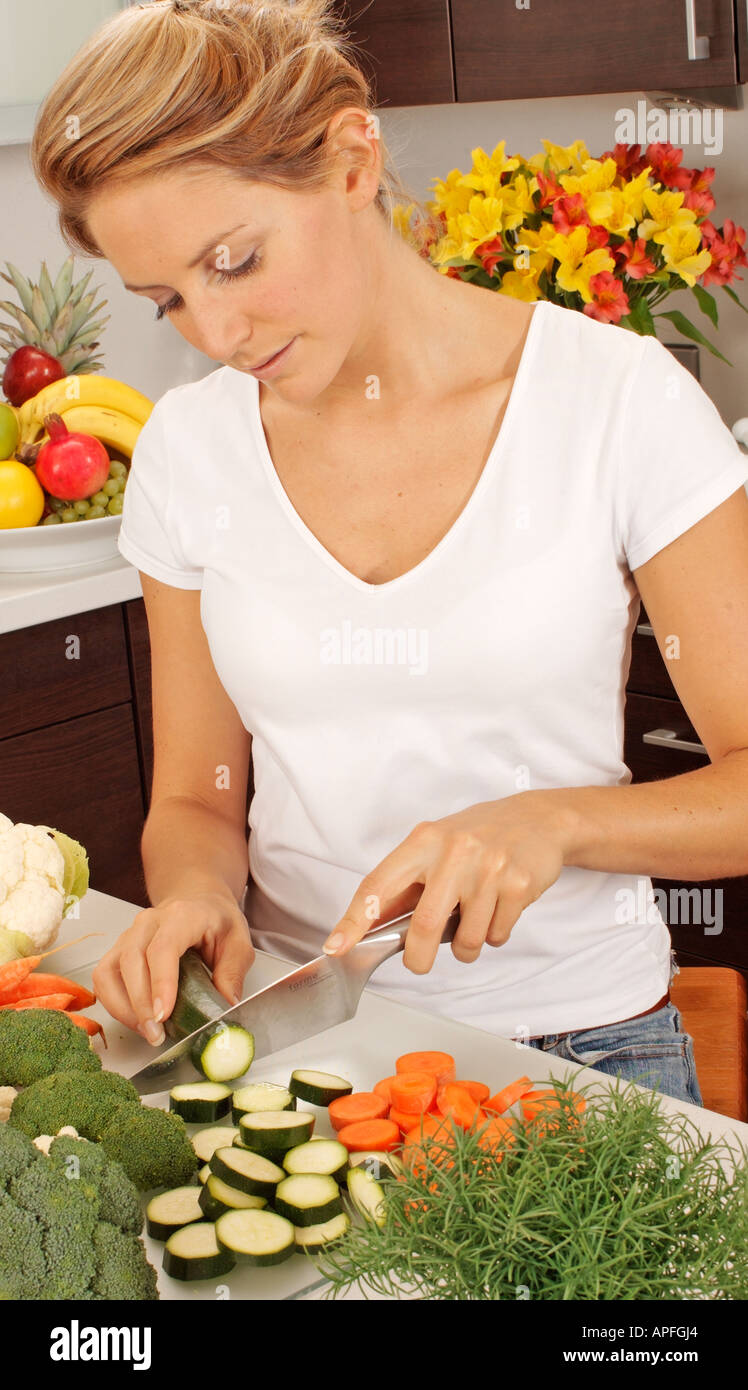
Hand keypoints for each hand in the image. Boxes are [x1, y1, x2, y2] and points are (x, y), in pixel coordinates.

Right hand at [92, 888, 254, 1043]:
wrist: (198, 901)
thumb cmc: (216, 921)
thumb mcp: (239, 942)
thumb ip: (233, 973)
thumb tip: (225, 1006)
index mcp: (181, 916)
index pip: (163, 949)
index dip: (160, 983)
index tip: (163, 1014)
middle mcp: (148, 923)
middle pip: (132, 962)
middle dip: (140, 1004)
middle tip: (156, 1034)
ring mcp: (128, 935)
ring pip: (109, 971)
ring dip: (123, 1007)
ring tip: (147, 1031)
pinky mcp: (117, 950)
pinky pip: (103, 978)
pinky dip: (113, 1003)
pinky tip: (134, 1019)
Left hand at [322, 792, 575, 972]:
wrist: (539, 819)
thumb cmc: (480, 835)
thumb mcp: (436, 845)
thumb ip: (407, 883)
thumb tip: (370, 925)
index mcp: (424, 840)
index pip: (378, 884)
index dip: (354, 920)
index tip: (336, 947)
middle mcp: (454, 852)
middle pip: (423, 926)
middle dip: (418, 958)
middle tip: (418, 963)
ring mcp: (488, 869)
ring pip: (466, 940)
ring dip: (465, 947)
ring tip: (473, 922)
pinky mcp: (518, 885)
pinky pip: (496, 936)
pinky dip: (493, 935)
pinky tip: (497, 909)